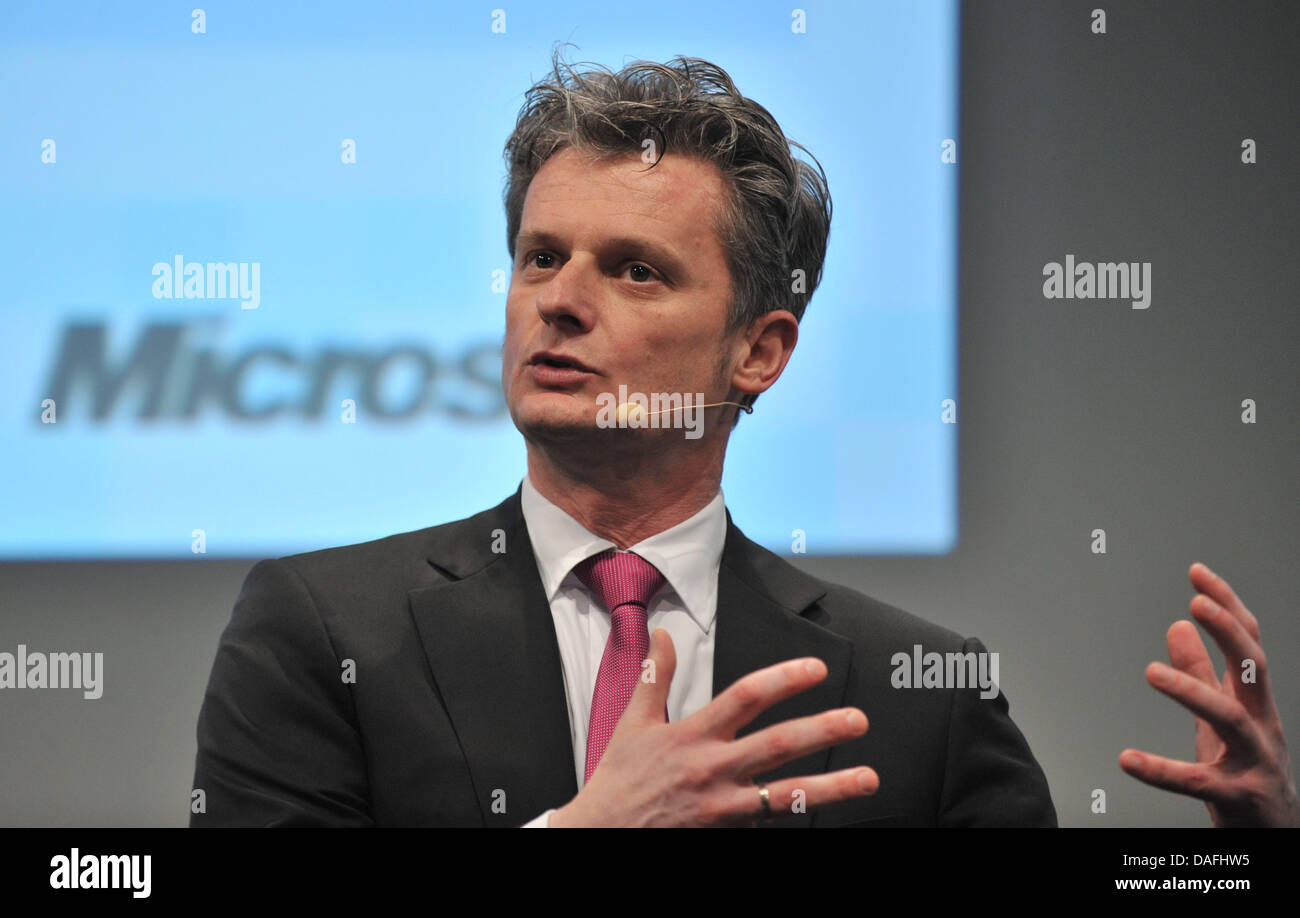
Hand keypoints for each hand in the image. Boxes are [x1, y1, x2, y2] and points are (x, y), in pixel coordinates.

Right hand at [549, 628, 877, 826]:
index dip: (783, 680)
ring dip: (830, 787)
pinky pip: (767, 826)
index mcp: (692, 735)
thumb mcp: (634, 722)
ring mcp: (722, 808)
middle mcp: (711, 770)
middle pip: (775, 745)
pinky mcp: (725, 834)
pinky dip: (796, 819)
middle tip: (858, 720)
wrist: (600, 835)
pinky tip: (827, 814)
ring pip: (784, 796)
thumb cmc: (619, 781)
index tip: (815, 669)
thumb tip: (663, 633)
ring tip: (867, 778)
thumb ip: (656, 676)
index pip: (744, 698)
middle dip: (821, 730)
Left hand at [1119, 562, 1299, 825]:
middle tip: (1195, 605)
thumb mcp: (1219, 717)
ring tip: (1150, 671)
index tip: (1198, 572)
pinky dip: (1160, 771)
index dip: (1226, 606)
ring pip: (1228, 719)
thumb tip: (1177, 626)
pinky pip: (1196, 782)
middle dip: (1229, 633)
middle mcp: (1262, 725)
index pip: (1248, 643)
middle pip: (1253, 669)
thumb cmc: (1245, 769)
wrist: (1275, 833)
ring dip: (1191, 691)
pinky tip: (1126, 759)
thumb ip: (1200, 673)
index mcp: (1255, 701)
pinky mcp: (1236, 797)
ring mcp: (1254, 761)